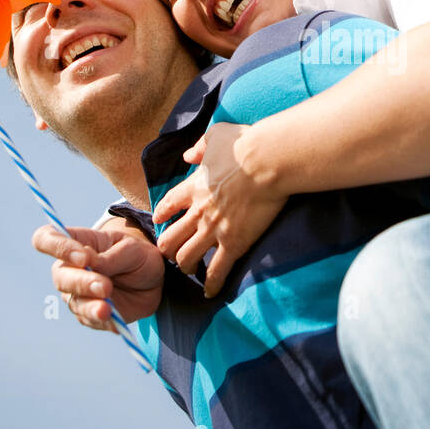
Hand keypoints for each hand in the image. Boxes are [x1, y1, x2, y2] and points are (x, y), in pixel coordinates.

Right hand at [33, 220, 164, 331]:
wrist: (153, 281)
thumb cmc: (138, 257)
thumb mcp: (132, 250)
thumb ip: (111, 257)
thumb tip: (88, 263)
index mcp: (77, 243)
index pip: (46, 239)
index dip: (57, 247)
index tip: (84, 258)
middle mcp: (70, 269)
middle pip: (60, 276)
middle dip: (82, 282)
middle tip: (105, 287)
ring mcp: (77, 294)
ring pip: (74, 302)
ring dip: (90, 306)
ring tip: (107, 309)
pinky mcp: (89, 314)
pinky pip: (91, 320)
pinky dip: (103, 321)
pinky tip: (115, 321)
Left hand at [151, 122, 288, 297]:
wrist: (267, 161)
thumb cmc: (246, 144)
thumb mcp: (216, 135)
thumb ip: (200, 146)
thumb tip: (188, 155)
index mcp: (194, 186)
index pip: (168, 205)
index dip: (162, 214)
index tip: (161, 220)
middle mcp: (198, 211)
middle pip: (169, 238)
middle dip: (168, 247)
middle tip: (172, 252)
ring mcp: (214, 230)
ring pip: (187, 257)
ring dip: (186, 265)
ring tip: (190, 271)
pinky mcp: (233, 243)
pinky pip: (217, 270)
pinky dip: (211, 284)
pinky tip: (210, 293)